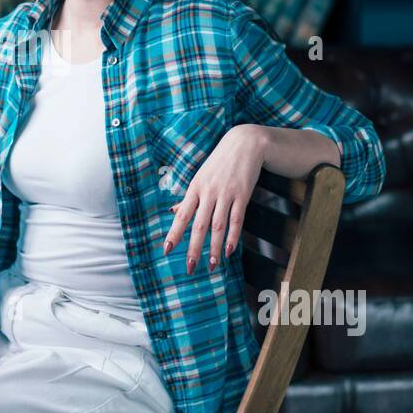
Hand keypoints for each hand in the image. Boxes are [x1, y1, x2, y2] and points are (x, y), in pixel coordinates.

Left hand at [163, 124, 266, 273]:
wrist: (245, 144)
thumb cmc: (219, 163)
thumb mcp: (200, 177)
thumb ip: (188, 198)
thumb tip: (172, 212)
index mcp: (195, 188)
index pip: (182, 215)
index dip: (174, 233)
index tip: (167, 251)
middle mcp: (208, 192)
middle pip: (199, 225)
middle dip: (194, 248)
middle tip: (189, 268)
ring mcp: (226, 194)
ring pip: (218, 226)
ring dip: (214, 247)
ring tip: (211, 266)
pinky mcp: (243, 195)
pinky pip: (237, 219)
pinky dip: (233, 236)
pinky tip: (228, 251)